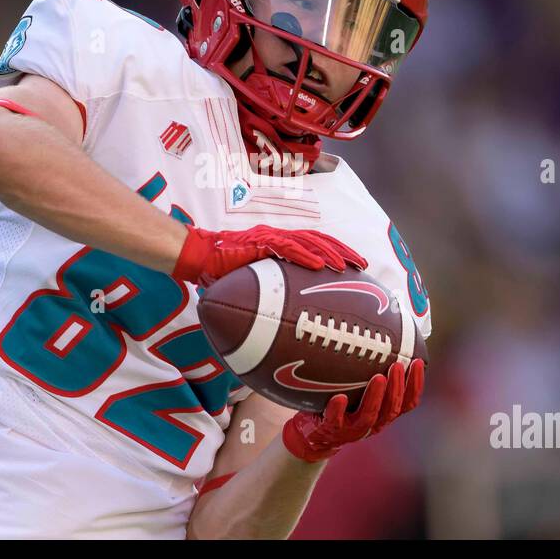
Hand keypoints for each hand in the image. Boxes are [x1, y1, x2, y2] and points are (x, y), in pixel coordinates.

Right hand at [172, 224, 366, 286]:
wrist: (196, 257)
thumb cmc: (219, 272)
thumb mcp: (249, 283)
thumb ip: (266, 294)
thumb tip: (279, 320)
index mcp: (278, 244)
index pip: (313, 244)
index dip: (335, 252)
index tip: (355, 265)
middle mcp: (277, 237)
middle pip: (318, 240)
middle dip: (342, 251)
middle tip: (363, 265)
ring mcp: (268, 237)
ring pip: (308, 241)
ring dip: (330, 252)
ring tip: (347, 264)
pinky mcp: (258, 242)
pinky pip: (286, 248)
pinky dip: (305, 255)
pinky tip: (320, 264)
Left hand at [281, 359, 424, 462]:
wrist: (315, 434)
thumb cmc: (341, 403)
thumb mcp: (358, 388)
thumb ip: (370, 370)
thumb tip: (378, 331)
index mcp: (384, 413)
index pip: (408, 402)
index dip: (415, 384)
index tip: (418, 362)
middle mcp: (373, 423)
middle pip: (392, 408)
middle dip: (397, 386)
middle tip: (398, 364)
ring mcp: (353, 429)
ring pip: (369, 415)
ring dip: (376, 397)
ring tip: (378, 377)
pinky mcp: (331, 429)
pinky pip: (336, 421)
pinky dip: (338, 410)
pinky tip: (339, 397)